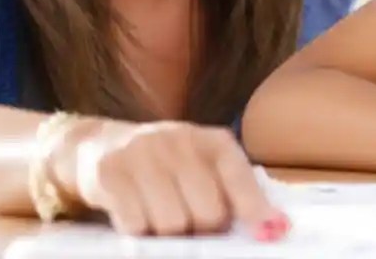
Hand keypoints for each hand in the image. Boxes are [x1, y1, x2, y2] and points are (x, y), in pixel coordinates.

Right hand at [48, 118, 287, 238]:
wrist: (101, 144)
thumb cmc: (166, 166)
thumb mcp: (202, 166)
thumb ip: (234, 192)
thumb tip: (274, 228)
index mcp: (212, 141)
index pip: (240, 177)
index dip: (255, 209)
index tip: (269, 235)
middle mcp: (180, 140)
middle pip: (207, 212)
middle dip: (202, 230)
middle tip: (191, 225)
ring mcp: (143, 153)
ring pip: (171, 223)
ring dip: (167, 234)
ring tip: (161, 218)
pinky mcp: (110, 172)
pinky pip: (135, 224)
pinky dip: (138, 231)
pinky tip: (136, 216)